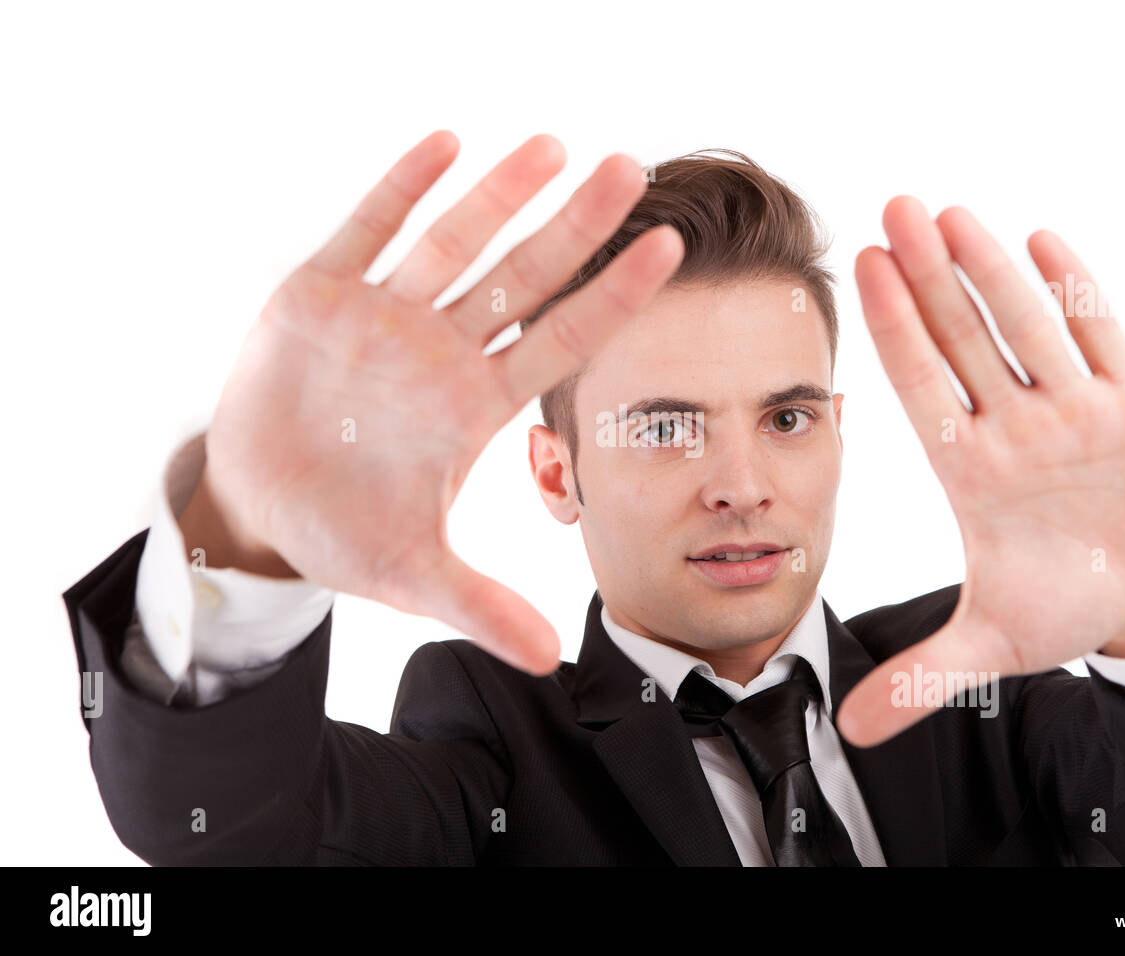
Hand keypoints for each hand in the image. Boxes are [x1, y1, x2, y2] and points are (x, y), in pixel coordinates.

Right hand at [189, 131, 682, 674]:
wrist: (258, 508)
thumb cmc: (343, 534)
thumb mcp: (412, 575)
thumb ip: (482, 606)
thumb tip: (550, 662)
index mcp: (473, 405)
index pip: (560, 341)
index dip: (612, 297)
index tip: (670, 251)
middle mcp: (441, 350)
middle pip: (522, 275)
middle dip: (574, 225)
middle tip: (630, 168)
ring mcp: (385, 317)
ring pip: (453, 242)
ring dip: (498, 194)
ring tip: (552, 144)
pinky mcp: (320, 295)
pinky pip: (368, 231)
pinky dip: (401, 190)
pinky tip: (446, 143)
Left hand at [837, 196, 1124, 745]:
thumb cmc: (1056, 606)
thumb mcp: (990, 648)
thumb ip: (924, 678)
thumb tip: (853, 733)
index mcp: (971, 473)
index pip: (922, 385)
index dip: (893, 327)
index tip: (858, 267)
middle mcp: (1014, 429)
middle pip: (964, 338)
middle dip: (928, 275)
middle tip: (892, 208)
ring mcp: (1073, 412)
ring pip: (1026, 326)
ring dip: (990, 268)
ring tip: (951, 211)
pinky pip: (1102, 336)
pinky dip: (1078, 292)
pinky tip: (1042, 240)